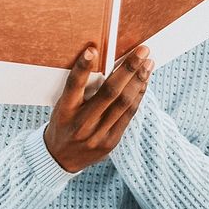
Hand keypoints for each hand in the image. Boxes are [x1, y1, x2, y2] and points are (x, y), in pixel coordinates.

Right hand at [43, 43, 153, 173]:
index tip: (92, 50)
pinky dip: (138, 96)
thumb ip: (78, 90)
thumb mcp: (62, 106)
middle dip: (128, 69)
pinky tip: (144, 82)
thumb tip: (103, 62)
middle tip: (142, 51)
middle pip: (109, 93)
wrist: (60, 159)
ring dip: (139, 80)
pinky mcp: (111, 142)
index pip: (73, 86)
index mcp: (65, 111)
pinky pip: (128, 115)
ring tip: (148, 64)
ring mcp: (97, 135)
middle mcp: (81, 123)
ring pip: (123, 103)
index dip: (82, 68)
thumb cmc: (63, 124)